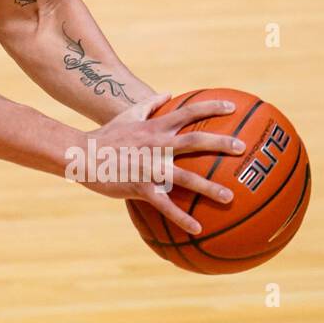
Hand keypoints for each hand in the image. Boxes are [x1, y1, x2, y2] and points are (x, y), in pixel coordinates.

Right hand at [82, 93, 245, 234]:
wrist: (81, 155)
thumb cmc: (105, 135)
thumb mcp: (127, 115)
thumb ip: (149, 104)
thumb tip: (168, 93)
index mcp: (154, 127)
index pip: (188, 112)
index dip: (211, 108)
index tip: (233, 108)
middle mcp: (156, 144)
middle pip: (195, 141)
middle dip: (220, 143)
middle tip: (242, 147)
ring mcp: (149, 166)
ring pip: (185, 177)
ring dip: (210, 188)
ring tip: (231, 197)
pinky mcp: (140, 187)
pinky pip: (165, 204)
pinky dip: (181, 217)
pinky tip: (197, 229)